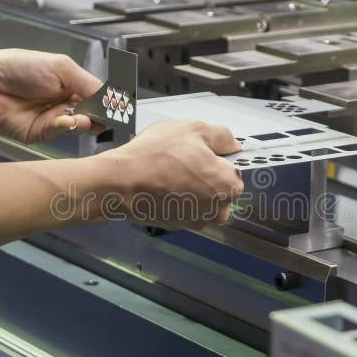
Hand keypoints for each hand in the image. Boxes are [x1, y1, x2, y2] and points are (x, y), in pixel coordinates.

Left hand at [0, 49, 103, 143]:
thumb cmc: (19, 67)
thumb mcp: (62, 68)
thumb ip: (89, 83)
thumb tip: (113, 98)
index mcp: (71, 85)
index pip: (98, 98)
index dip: (108, 104)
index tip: (120, 108)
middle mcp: (64, 103)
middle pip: (92, 115)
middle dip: (99, 116)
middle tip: (104, 114)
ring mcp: (52, 120)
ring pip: (79, 127)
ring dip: (84, 122)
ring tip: (83, 117)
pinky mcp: (39, 134)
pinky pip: (59, 133)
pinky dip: (65, 127)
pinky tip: (65, 119)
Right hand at [101, 120, 243, 229]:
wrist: (121, 183)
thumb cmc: (157, 155)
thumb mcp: (193, 129)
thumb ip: (222, 136)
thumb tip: (233, 146)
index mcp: (229, 185)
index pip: (234, 169)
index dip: (216, 157)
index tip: (198, 151)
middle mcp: (218, 209)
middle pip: (219, 186)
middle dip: (204, 173)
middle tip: (180, 159)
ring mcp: (198, 221)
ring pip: (202, 198)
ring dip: (191, 186)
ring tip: (167, 171)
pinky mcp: (179, 226)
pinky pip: (185, 207)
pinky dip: (178, 197)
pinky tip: (161, 184)